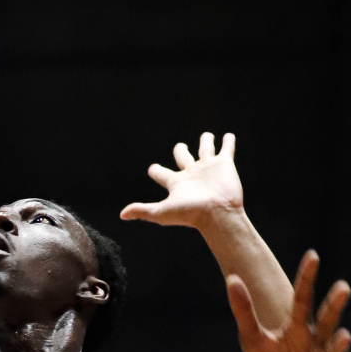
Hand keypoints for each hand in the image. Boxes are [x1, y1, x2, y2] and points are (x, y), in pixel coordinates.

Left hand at [120, 132, 242, 228]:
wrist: (217, 213)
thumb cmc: (190, 213)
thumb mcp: (161, 212)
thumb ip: (142, 210)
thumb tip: (122, 215)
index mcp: (176, 183)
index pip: (162, 173)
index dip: (156, 170)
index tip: (152, 168)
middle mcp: (192, 174)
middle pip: (184, 157)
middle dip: (181, 151)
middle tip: (180, 147)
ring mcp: (208, 168)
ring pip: (206, 150)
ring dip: (206, 142)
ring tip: (207, 136)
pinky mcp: (224, 165)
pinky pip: (226, 149)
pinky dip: (228, 142)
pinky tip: (228, 136)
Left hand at [227, 251, 350, 351]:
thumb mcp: (252, 337)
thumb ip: (244, 311)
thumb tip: (232, 278)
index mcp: (298, 327)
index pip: (302, 298)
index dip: (307, 278)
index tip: (313, 255)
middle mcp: (314, 343)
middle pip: (326, 321)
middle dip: (334, 306)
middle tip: (343, 286)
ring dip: (339, 346)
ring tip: (346, 336)